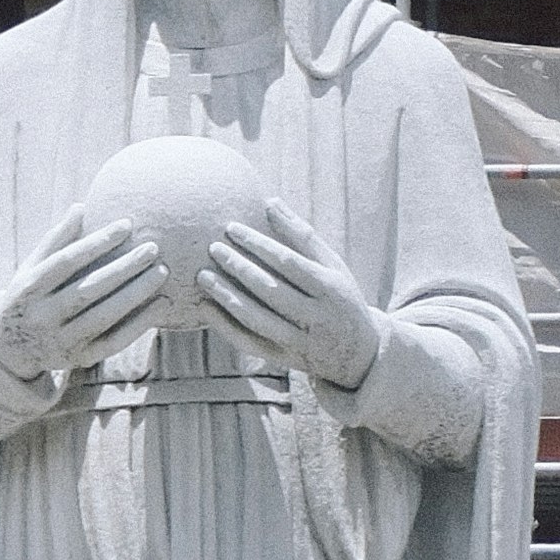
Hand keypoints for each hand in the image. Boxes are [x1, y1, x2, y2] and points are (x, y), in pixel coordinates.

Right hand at [0, 207, 168, 396]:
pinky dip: (138, 324)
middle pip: (88, 290)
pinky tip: (160, 304)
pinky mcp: (79, 359)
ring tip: (161, 271)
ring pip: (103, 317)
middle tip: (152, 247)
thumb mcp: (31, 268)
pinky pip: (113, 342)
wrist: (9, 350)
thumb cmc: (27, 297)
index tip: (127, 224)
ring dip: (135, 294)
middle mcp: (43, 317)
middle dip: (123, 268)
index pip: (66, 261)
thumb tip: (81, 206)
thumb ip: (55, 240)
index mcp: (28, 288)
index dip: (97, 242)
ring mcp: (61, 341)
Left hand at [201, 197, 384, 399]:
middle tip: (213, 247)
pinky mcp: (284, 358)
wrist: (357, 353)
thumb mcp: (332, 264)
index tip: (232, 228)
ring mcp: (299, 341)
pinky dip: (226, 327)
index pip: (289, 263)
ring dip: (227, 297)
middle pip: (271, 290)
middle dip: (239, 268)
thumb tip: (270, 201)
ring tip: (203, 276)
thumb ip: (302, 235)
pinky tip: (206, 308)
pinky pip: (250, 343)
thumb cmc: (340, 297)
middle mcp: (316, 317)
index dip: (258, 244)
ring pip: (257, 319)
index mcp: (330, 288)